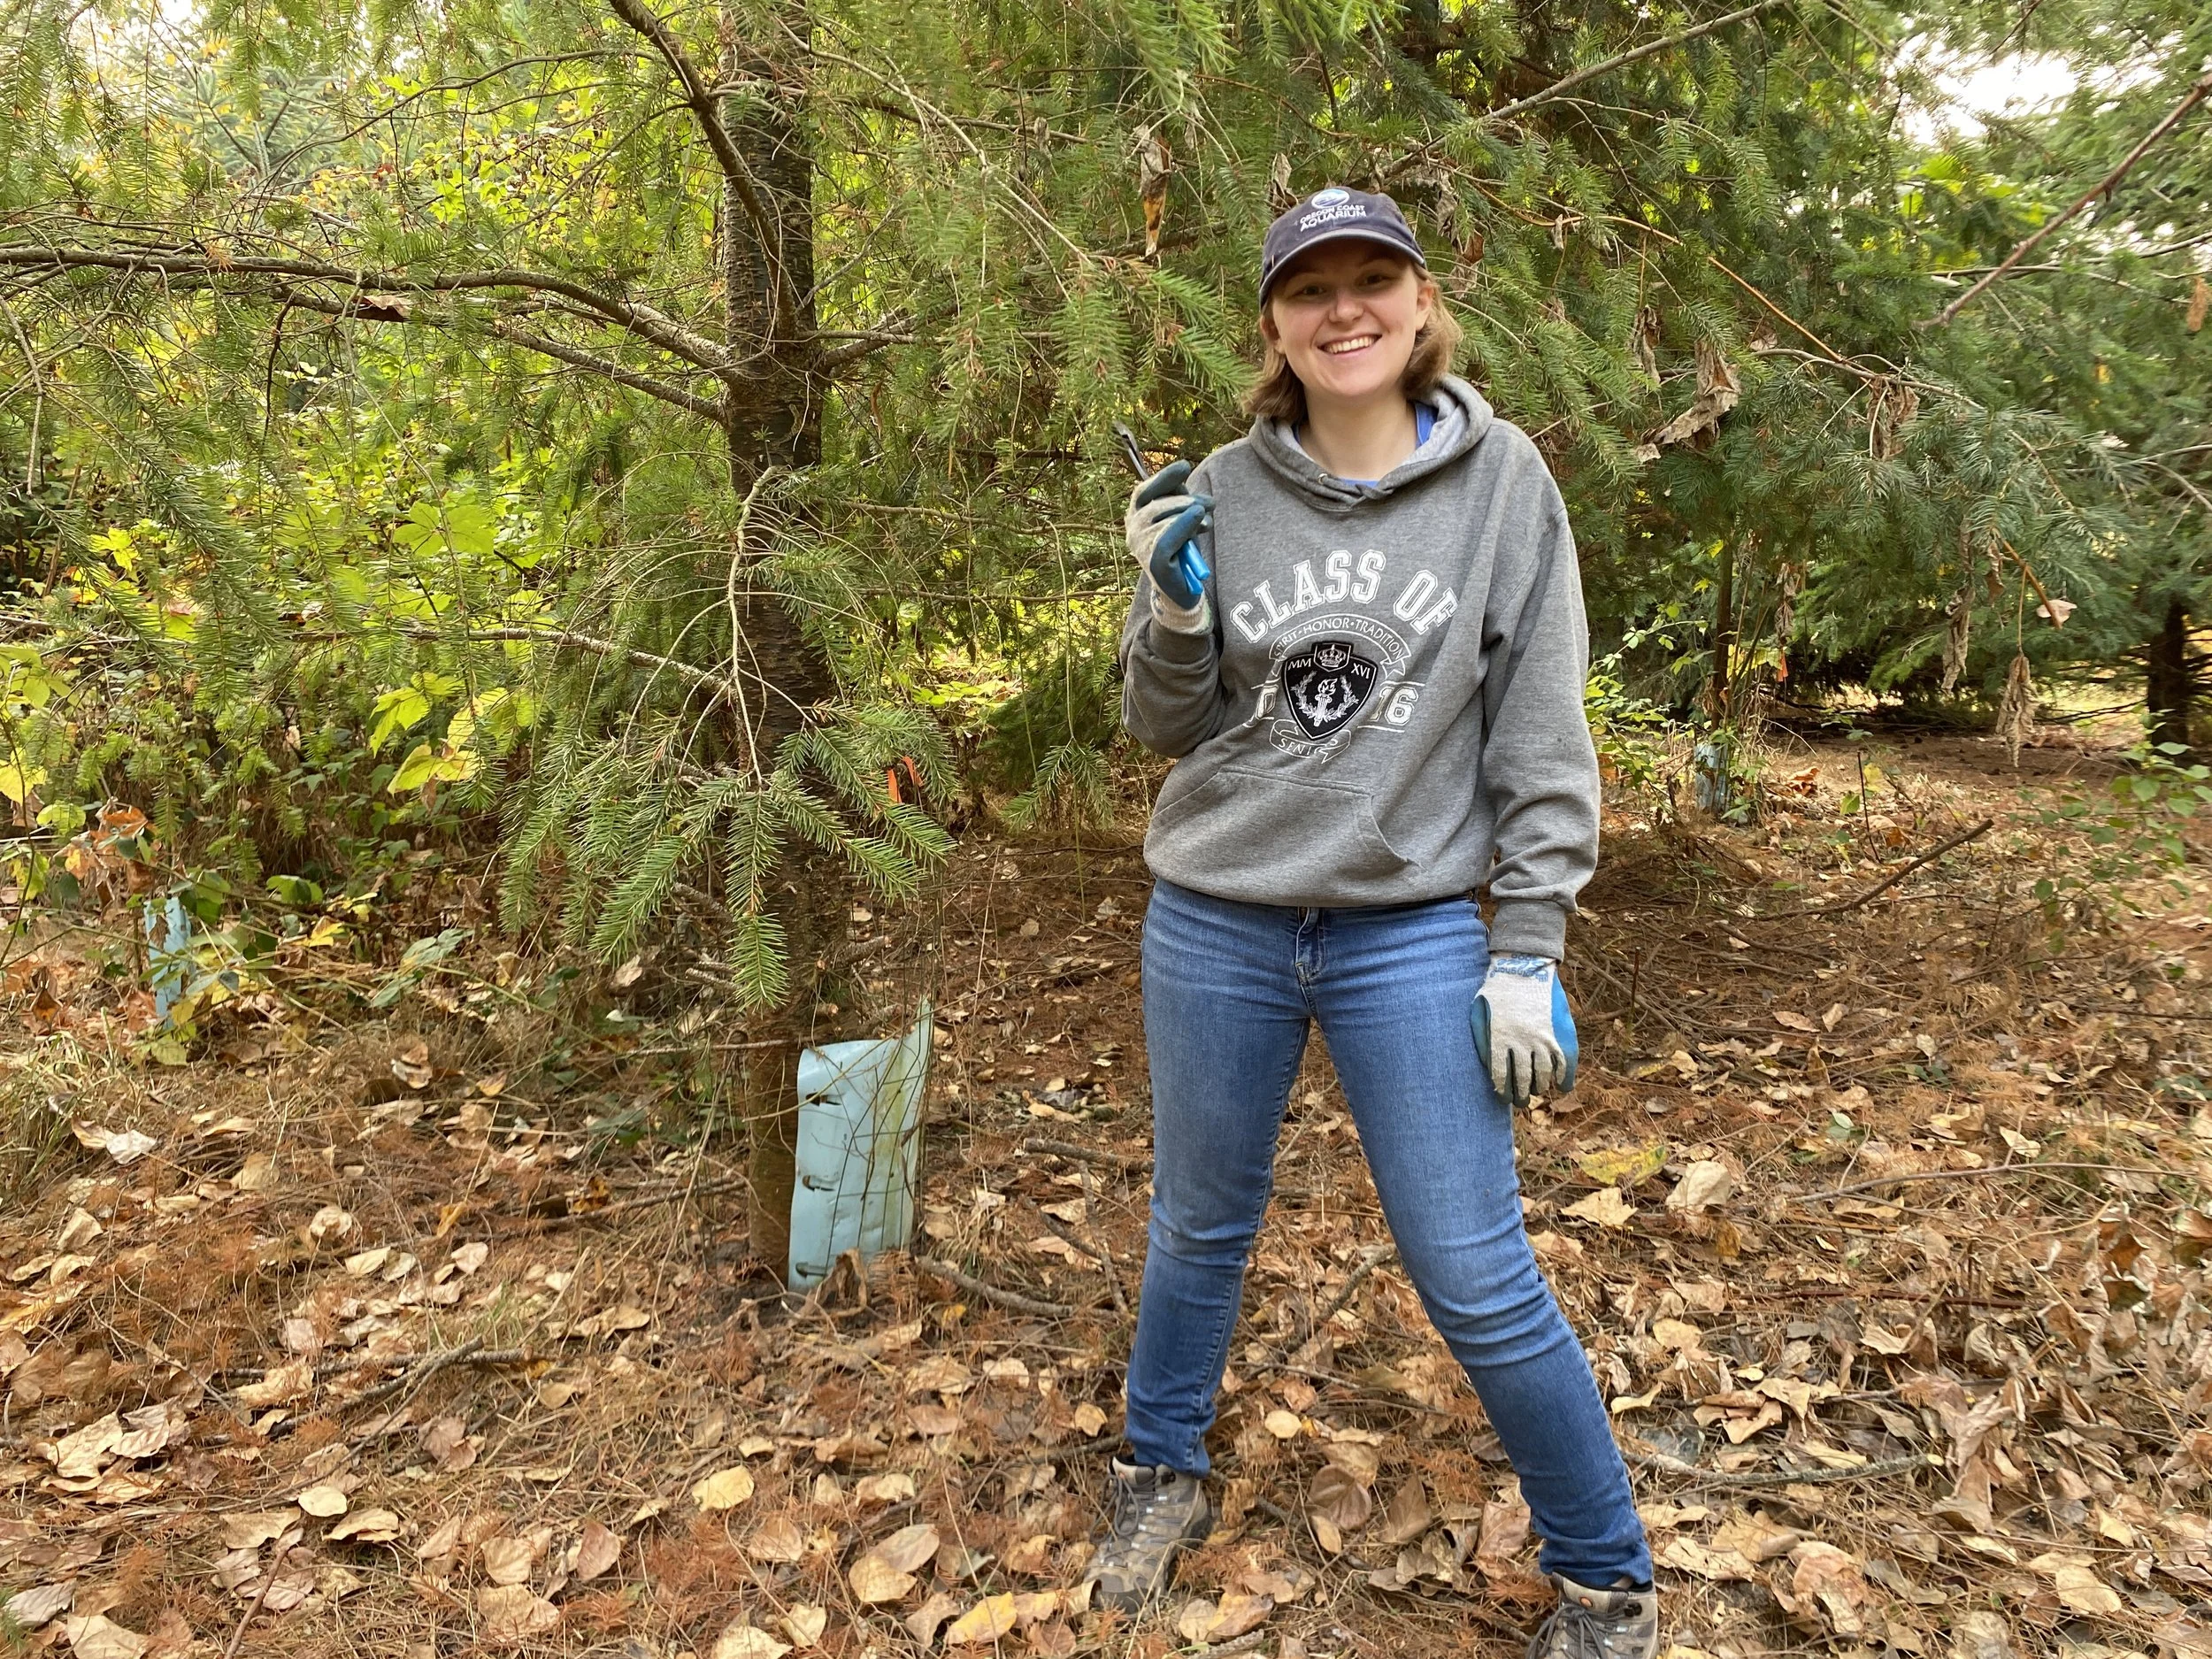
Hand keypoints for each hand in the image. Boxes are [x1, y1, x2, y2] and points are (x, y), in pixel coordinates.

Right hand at [1124, 462, 1211, 613]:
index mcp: (1136, 517)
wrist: (1182, 591)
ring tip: (1208, 524)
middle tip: (1211, 503)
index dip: (1163, 478)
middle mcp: (1133, 530)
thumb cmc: (1182, 552)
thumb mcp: (1181, 520)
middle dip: (1187, 500)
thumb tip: (1182, 484)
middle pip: (1159, 503)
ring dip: (1192, 515)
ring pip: (1167, 518)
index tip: (1185, 466)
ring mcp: (1140, 547)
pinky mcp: (1154, 562)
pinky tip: (1201, 520)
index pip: (1144, 492)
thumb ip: (1179, 502)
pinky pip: (1170, 536)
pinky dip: (1187, 525)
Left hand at [1471, 954, 1578, 1105]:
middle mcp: (1521, 1044)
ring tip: (1537, 1089)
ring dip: (1540, 1087)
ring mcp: (1543, 1040)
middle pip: (1523, 1082)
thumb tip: (1487, 1065)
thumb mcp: (1478, 1013)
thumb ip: (1482, 1040)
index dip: (1503, 1091)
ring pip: (1543, 1076)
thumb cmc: (1496, 989)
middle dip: (1521, 1095)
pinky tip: (1560, 1084)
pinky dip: (1564, 1078)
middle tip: (1521, 1100)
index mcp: (1499, 1041)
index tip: (1503, 1096)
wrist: (1523, 966)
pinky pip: (1564, 1064)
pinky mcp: (1559, 1033)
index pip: (1501, 1078)